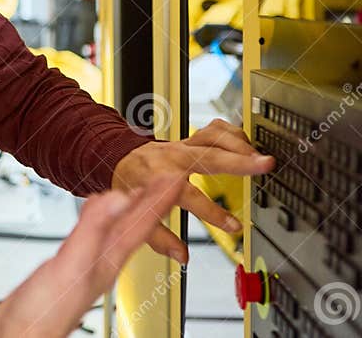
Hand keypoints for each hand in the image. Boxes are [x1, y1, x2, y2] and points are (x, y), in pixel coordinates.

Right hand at [0, 176, 185, 337]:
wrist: (20, 337)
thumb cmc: (43, 314)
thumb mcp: (72, 264)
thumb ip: (93, 230)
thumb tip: (119, 197)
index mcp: (107, 260)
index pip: (142, 223)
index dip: (160, 199)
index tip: (177, 177)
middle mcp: (102, 261)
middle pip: (134, 226)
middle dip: (152, 201)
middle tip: (168, 178)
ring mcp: (86, 264)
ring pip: (116, 231)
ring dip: (130, 210)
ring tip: (140, 193)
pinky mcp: (68, 266)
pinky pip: (93, 236)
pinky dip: (99, 221)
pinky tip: (95, 218)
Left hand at [111, 118, 273, 263]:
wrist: (121, 158)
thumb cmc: (131, 184)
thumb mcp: (136, 213)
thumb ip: (159, 236)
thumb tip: (181, 255)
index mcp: (159, 177)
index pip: (189, 195)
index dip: (212, 212)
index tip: (234, 226)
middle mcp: (173, 157)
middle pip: (209, 156)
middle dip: (238, 161)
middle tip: (265, 165)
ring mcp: (183, 145)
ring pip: (213, 136)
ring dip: (239, 144)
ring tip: (260, 158)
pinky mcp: (191, 139)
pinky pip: (214, 129)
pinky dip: (233, 134)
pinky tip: (247, 146)